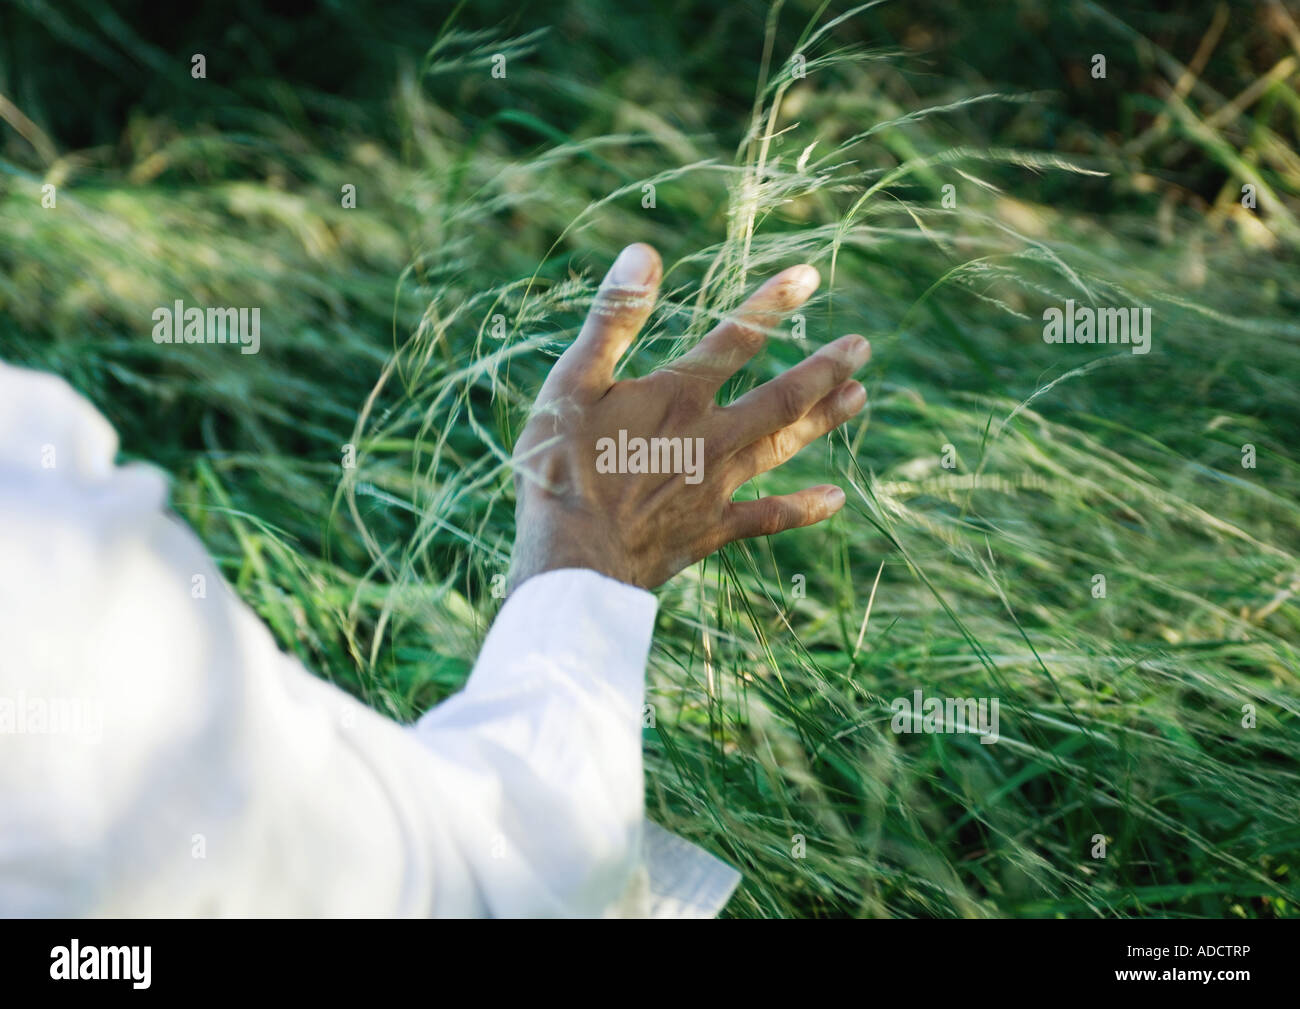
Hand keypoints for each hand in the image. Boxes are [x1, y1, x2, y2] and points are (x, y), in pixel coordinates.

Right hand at [507, 242, 869, 591]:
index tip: (811, 276)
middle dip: (823, 369)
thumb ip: (613, 318)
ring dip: (823, 421)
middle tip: (862, 347)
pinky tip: (837, 500)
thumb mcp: (572, 382)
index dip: (773, 304)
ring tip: (860, 397)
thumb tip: (643, 252)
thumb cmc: (560, 467)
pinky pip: (768, 517)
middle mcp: (710, 436)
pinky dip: (803, 508)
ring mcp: (717, 485)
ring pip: (782, 445)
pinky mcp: (712, 530)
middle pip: (781, 397)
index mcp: (678, 395)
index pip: (736, 338)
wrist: (571, 557)